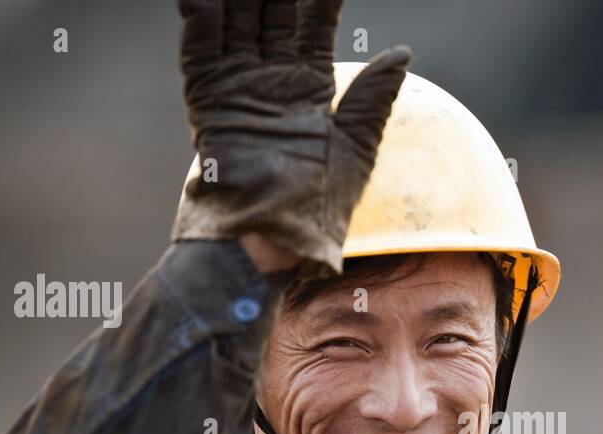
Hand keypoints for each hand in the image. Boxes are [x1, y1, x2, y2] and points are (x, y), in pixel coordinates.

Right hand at [171, 0, 410, 277]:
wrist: (273, 243)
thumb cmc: (319, 208)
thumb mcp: (357, 149)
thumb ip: (373, 100)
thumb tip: (402, 55)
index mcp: (307, 87)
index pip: (312, 23)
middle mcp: (269, 81)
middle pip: (270, 12)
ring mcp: (236, 87)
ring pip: (234, 20)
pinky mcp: (209, 101)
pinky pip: (200, 49)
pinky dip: (200, 15)